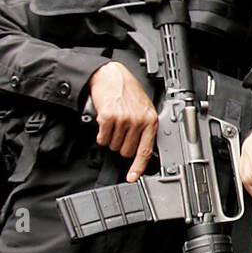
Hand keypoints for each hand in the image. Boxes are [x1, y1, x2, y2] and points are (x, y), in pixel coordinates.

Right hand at [88, 62, 157, 180]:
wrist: (109, 75)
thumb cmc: (127, 90)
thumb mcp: (143, 108)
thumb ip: (145, 126)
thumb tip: (143, 149)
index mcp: (150, 120)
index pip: (145, 150)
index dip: (138, 167)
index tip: (132, 177)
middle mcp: (138, 121)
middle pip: (126, 151)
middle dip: (121, 145)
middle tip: (120, 132)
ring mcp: (124, 119)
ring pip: (113, 146)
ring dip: (110, 138)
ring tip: (113, 123)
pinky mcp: (108, 118)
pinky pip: (102, 139)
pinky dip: (101, 134)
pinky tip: (104, 123)